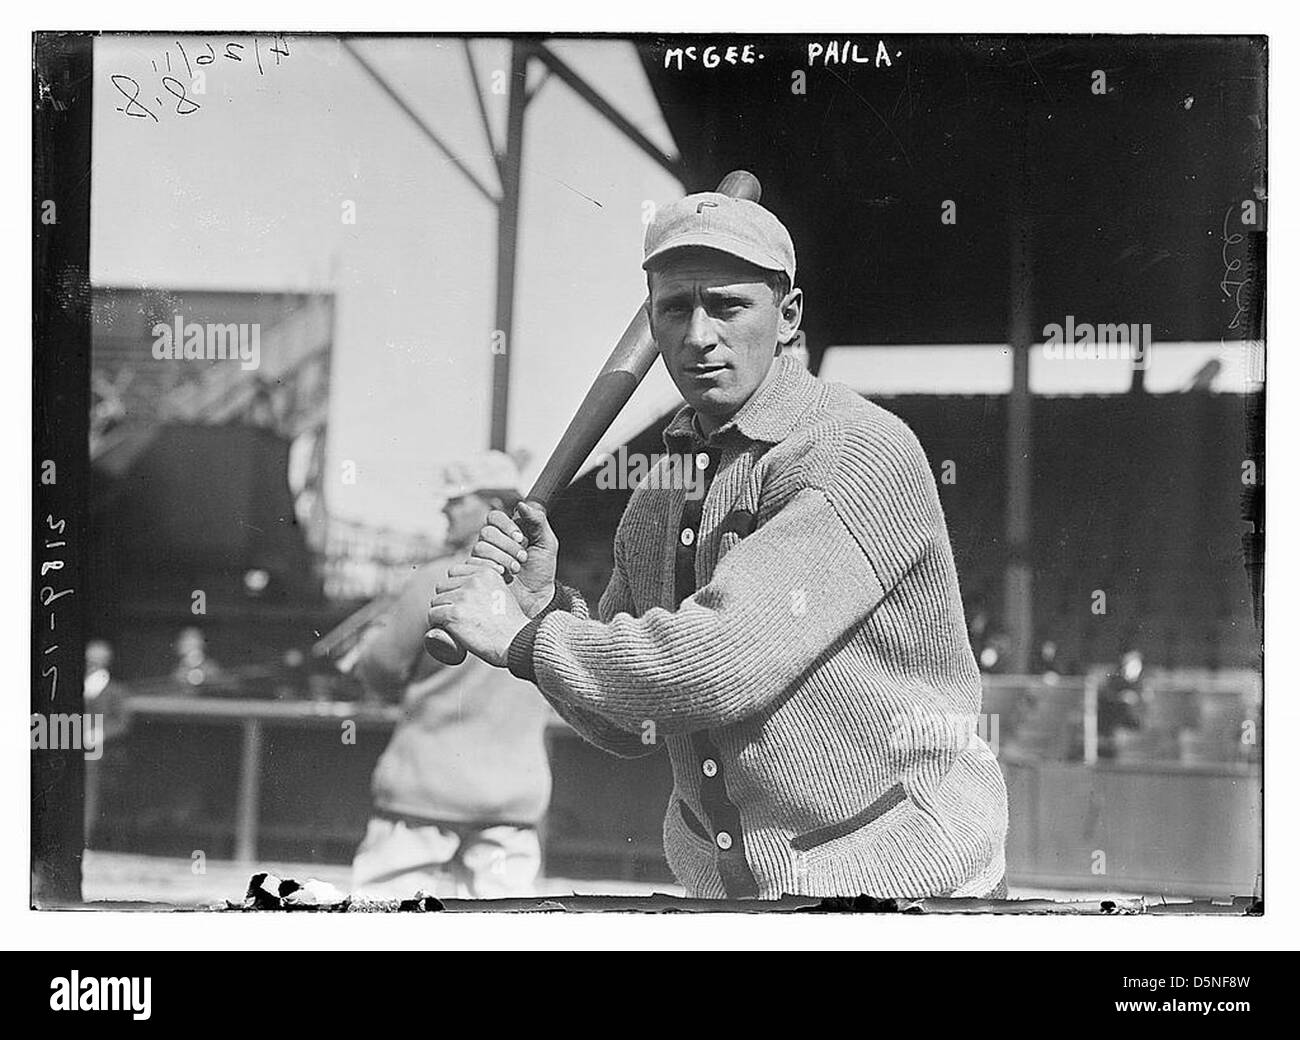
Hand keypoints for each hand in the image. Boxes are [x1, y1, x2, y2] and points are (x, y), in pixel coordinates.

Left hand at [426, 562, 528, 667]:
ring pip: (436, 601)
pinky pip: (432, 614)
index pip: (455, 572)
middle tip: (456, 614)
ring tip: (452, 623)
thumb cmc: (511, 625)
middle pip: (443, 585)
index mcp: (487, 572)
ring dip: (440, 612)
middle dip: (446, 599)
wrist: (516, 642)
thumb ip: (489, 586)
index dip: (455, 587)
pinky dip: (435, 623)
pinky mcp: (454, 614)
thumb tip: (473, 589)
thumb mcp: (503, 593)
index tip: (460, 600)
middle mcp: (474, 581)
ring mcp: (463, 597)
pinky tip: (444, 628)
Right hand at [469, 501, 559, 618]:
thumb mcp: (546, 544)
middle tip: (522, 558)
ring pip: (479, 548)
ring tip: (515, 570)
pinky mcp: (476, 574)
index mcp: (506, 532)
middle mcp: (492, 543)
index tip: (521, 538)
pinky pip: (472, 565)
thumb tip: (521, 504)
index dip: (506, 525)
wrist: (537, 597)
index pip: (494, 517)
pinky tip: (503, 577)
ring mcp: (482, 559)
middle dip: (508, 546)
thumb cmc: (541, 570)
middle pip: (486, 532)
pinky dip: (490, 569)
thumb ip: (538, 521)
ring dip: (501, 558)